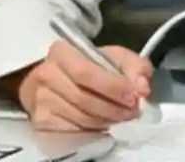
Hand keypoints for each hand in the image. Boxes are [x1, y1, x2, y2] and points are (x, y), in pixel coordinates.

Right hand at [15, 41, 151, 131]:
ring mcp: (42, 100)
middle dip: (114, 107)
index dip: (112, 87)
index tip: (133, 96)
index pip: (85, 72)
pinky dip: (94, 129)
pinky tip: (104, 122)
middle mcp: (47, 75)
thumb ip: (134, 66)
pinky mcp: (42, 121)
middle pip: (84, 98)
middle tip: (132, 110)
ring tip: (121, 115)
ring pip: (80, 117)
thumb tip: (142, 87)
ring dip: (107, 120)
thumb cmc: (87, 66)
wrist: (55, 81)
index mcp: (62, 52)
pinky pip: (74, 130)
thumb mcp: (113, 57)